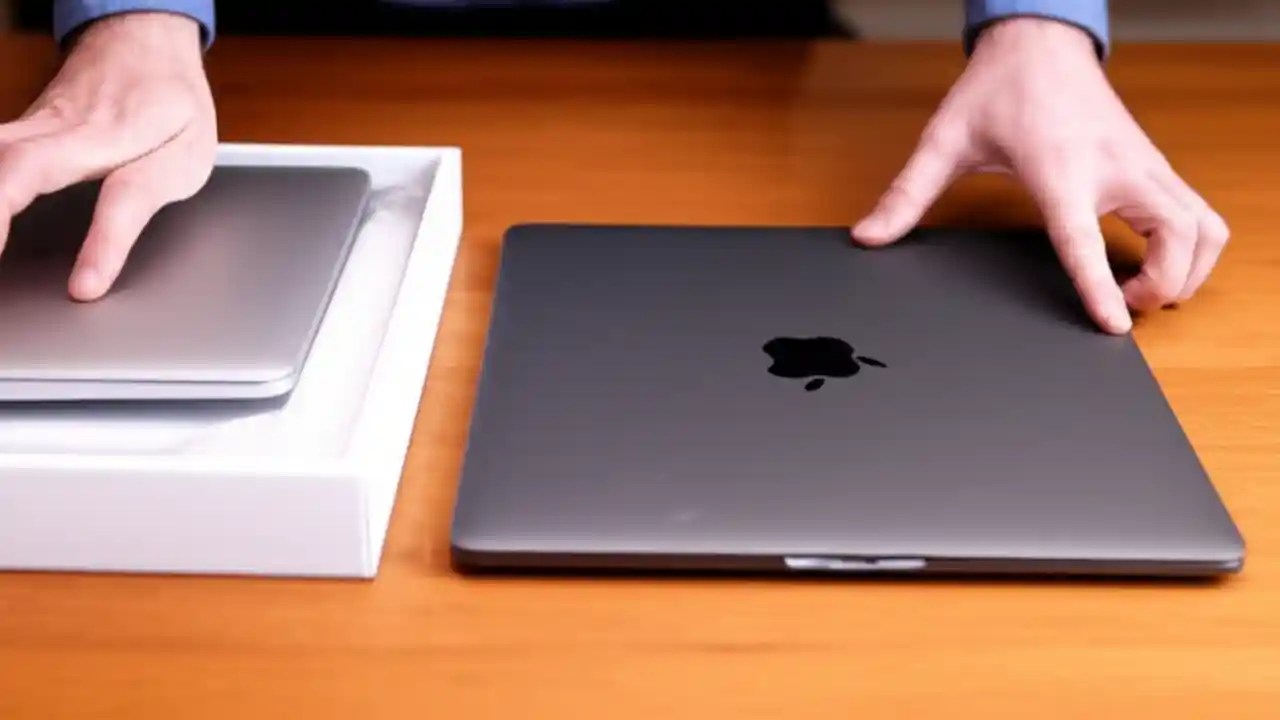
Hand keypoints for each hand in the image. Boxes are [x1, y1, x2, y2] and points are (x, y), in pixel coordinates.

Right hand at [0, 12, 216, 300]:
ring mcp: (33, 127)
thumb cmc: (168, 101)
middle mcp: (68, 129)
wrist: (139, 39)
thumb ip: (147, 195)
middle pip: (19, 166)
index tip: (83, 286)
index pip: (118, 195)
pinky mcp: (16, 134)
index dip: (103, 243)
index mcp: (129, 139)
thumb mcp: (187, 151)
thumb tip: (106, 259)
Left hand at [852, 18, 1227, 333]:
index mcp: (1063, 168)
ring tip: (1145, 290)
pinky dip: (1192, 247)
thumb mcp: (944, 142)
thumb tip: (868, 237)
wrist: (1039, 42)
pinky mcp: (1157, 165)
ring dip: (1188, 270)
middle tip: (1125, 308)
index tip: (1115, 323)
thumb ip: (907, 194)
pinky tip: (1156, 260)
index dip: (1101, 285)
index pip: (1086, 238)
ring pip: (1204, 228)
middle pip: (1177, 238)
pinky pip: (1200, 215)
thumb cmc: (998, 90)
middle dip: (1163, 286)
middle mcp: (1118, 167)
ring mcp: (1147, 164)